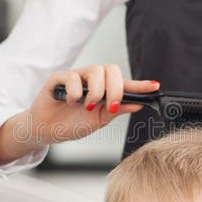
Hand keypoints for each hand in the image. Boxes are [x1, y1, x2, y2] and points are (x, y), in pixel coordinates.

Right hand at [0, 64, 159, 164]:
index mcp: (103, 90)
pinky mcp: (58, 78)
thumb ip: (116, 109)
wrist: (46, 131)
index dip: (140, 84)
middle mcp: (90, 80)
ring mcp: (75, 77)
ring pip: (95, 70)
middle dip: (115, 89)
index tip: (155, 87)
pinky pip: (72, 77)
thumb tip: (138, 103)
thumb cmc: (71, 124)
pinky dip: (75, 93)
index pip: (124, 83)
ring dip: (96, 91)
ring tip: (87, 106)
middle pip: (111, 70)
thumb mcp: (99, 120)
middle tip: (109, 105)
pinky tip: (70, 103)